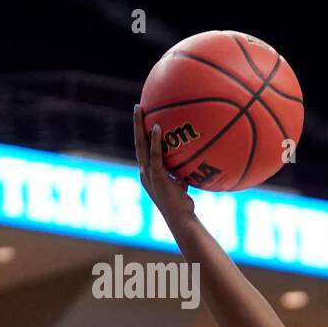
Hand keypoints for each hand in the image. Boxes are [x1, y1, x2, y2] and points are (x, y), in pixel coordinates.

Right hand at [133, 105, 194, 222]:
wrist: (180, 219)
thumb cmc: (182, 206)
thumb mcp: (181, 187)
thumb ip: (181, 176)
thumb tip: (190, 166)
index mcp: (148, 174)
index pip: (143, 150)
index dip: (141, 135)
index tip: (143, 119)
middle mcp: (144, 172)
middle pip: (137, 143)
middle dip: (136, 125)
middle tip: (137, 107)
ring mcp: (149, 174)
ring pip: (141, 146)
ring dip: (139, 126)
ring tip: (140, 109)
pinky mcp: (157, 177)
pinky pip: (156, 155)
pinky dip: (155, 141)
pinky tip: (158, 127)